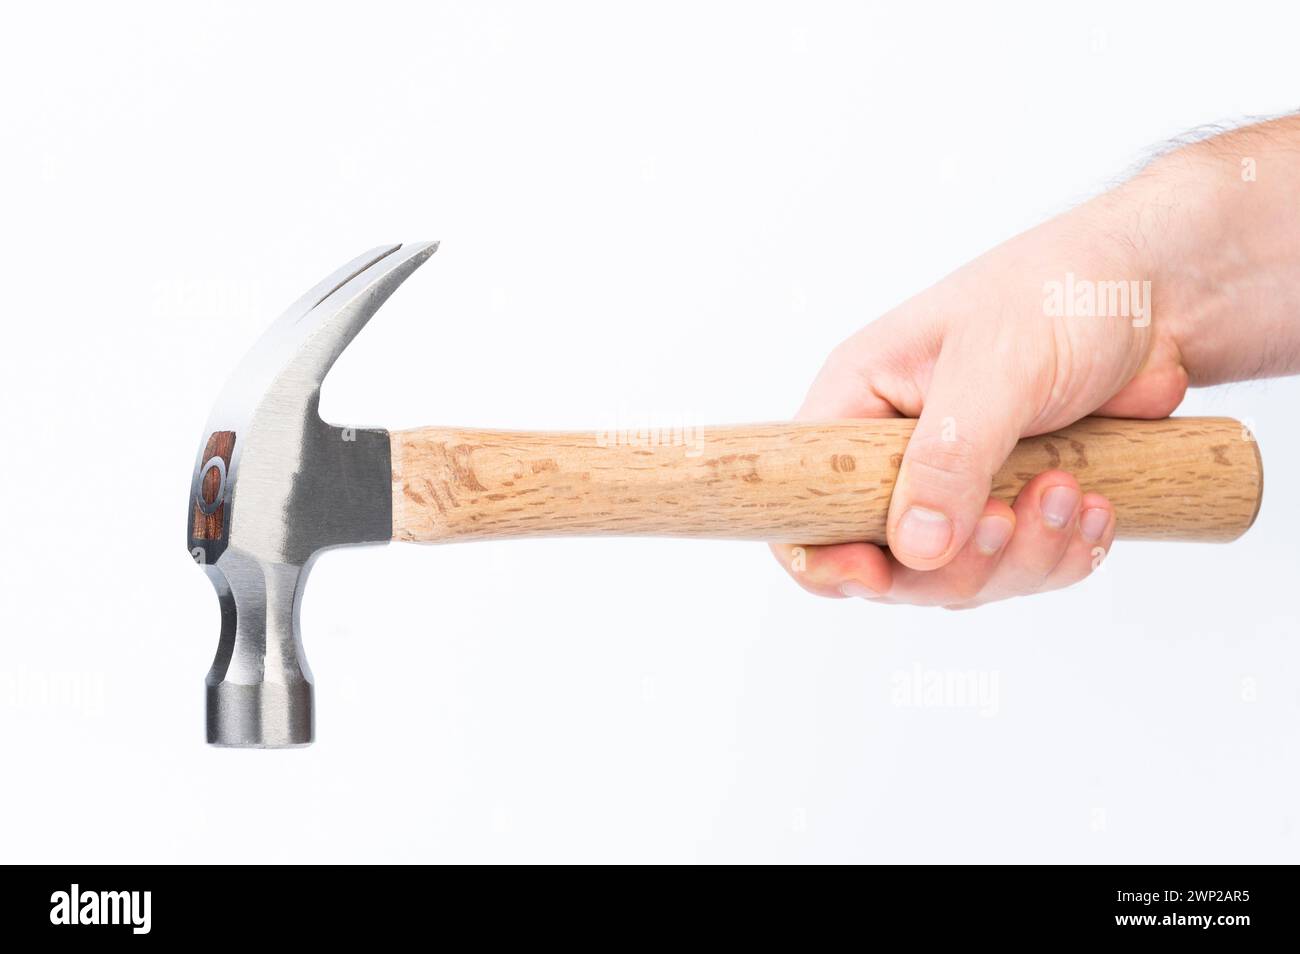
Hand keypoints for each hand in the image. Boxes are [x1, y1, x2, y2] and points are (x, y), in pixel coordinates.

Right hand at [771, 195, 1187, 606]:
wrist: (1156, 292)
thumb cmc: (1060, 294)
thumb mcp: (997, 365)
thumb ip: (950, 457)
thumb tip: (914, 549)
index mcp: (858, 405)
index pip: (808, 504)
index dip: (826, 556)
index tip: (881, 575)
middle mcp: (894, 455)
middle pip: (887, 563)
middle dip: (959, 561)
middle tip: (1014, 516)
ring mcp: (955, 487)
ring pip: (958, 577)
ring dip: (1023, 556)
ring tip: (1070, 491)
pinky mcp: (1012, 506)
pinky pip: (1019, 571)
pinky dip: (1061, 555)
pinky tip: (1093, 508)